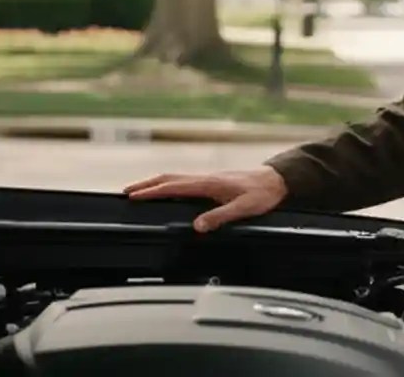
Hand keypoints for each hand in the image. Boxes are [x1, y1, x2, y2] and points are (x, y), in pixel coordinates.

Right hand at [123, 167, 288, 232]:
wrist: (277, 180)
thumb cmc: (263, 193)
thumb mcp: (244, 208)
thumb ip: (220, 216)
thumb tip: (198, 226)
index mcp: (209, 183)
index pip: (174, 186)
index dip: (152, 191)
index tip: (134, 196)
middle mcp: (206, 178)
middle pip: (169, 178)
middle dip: (146, 184)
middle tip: (127, 192)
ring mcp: (209, 178)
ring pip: (176, 178)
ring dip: (156, 183)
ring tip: (140, 190)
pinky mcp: (213, 181)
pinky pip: (185, 181)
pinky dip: (169, 184)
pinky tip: (168, 191)